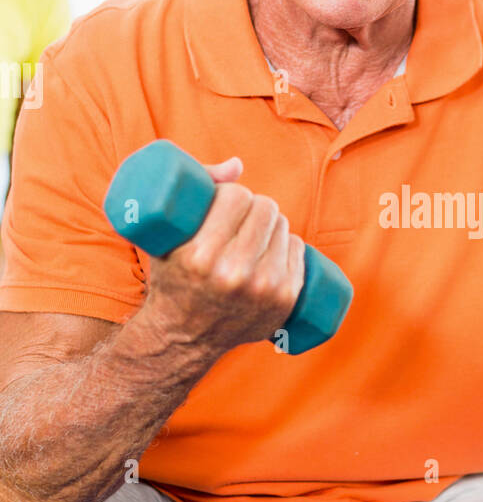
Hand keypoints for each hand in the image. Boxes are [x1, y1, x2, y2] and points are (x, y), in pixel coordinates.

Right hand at [142, 157, 305, 354]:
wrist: (183, 337)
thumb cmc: (172, 278)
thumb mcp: (166, 239)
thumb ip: (195, 191)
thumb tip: (239, 164)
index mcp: (200, 256)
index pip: (236, 197)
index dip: (232, 194)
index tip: (224, 202)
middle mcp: (234, 274)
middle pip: (264, 208)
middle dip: (253, 205)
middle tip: (240, 216)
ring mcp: (263, 289)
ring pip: (283, 225)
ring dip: (271, 222)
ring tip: (253, 233)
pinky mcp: (284, 300)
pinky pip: (298, 248)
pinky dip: (288, 241)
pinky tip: (273, 247)